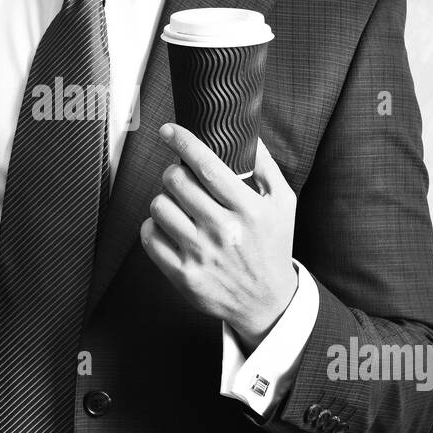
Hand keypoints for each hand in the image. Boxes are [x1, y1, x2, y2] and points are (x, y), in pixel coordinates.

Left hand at [140, 124, 298, 351]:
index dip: (182, 142)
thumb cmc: (272, 247)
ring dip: (163, 200)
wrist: (267, 302)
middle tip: (179, 177)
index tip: (168, 130)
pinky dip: (152, 227)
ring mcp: (202, 254)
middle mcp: (224, 230)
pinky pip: (150, 238)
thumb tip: (249, 135)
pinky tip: (167, 227)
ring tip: (176, 205)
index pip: (206, 166)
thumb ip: (266, 167)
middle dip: (172, 172)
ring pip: (159, 207)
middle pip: (176, 182)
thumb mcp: (283, 204)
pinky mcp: (184, 276)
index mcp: (248, 209)